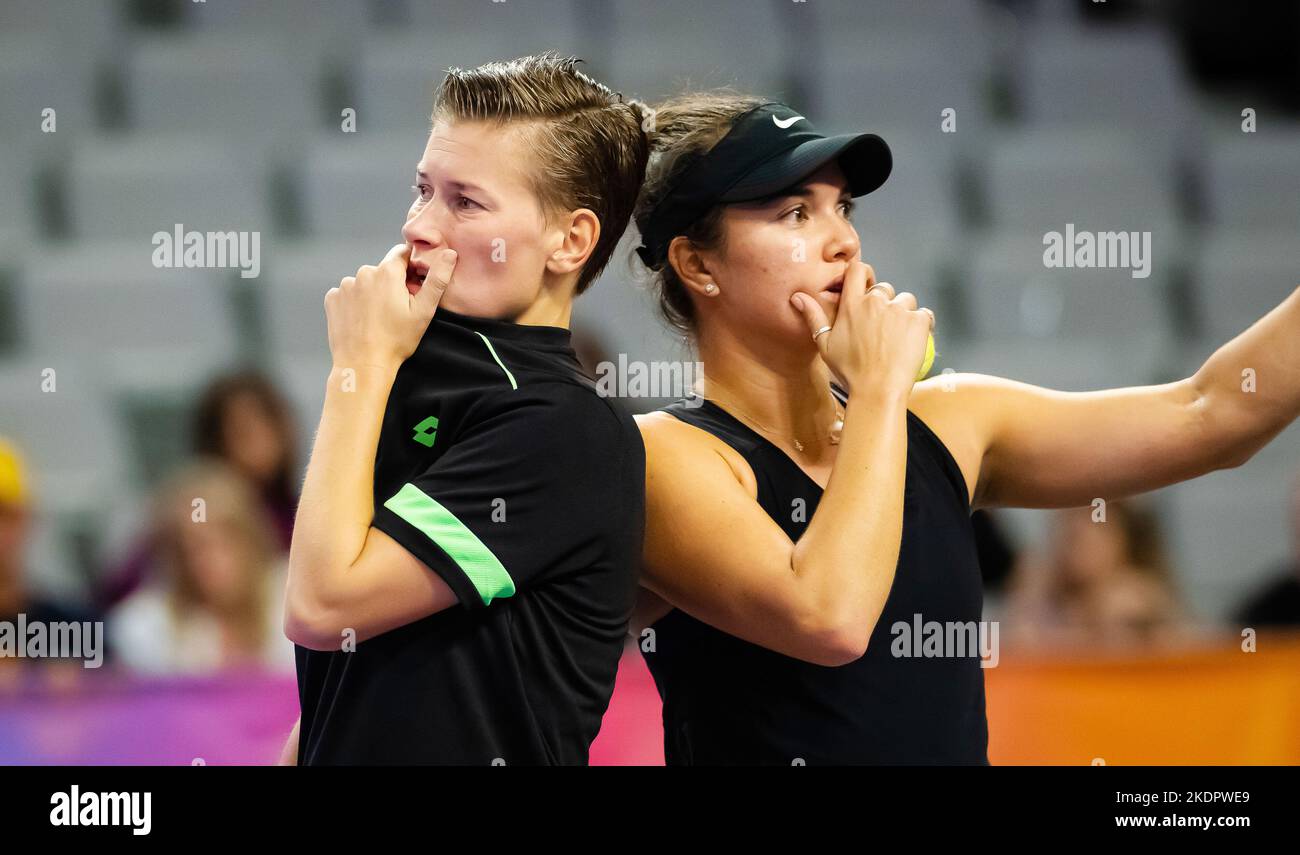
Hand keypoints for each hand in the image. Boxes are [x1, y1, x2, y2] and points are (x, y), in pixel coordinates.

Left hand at [325, 244, 456, 370]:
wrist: (363, 365)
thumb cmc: (396, 341)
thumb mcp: (424, 311)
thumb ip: (437, 279)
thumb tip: (449, 254)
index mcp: (387, 272)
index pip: (402, 253)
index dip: (411, 267)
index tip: (413, 287)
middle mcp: (363, 272)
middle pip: (383, 270)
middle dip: (392, 284)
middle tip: (398, 309)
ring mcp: (345, 286)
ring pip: (365, 282)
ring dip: (372, 293)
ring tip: (378, 317)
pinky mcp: (332, 299)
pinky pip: (348, 293)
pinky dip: (355, 302)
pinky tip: (362, 319)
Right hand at [790, 261, 933, 396]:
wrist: (878, 391)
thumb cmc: (850, 371)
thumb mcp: (825, 345)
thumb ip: (813, 317)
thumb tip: (797, 297)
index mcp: (852, 305)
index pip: (857, 270)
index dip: (863, 274)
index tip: (865, 286)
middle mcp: (875, 302)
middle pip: (884, 288)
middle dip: (884, 303)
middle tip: (882, 328)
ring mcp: (898, 310)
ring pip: (905, 300)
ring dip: (903, 314)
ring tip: (897, 338)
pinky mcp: (918, 320)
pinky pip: (924, 314)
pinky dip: (921, 325)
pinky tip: (912, 342)